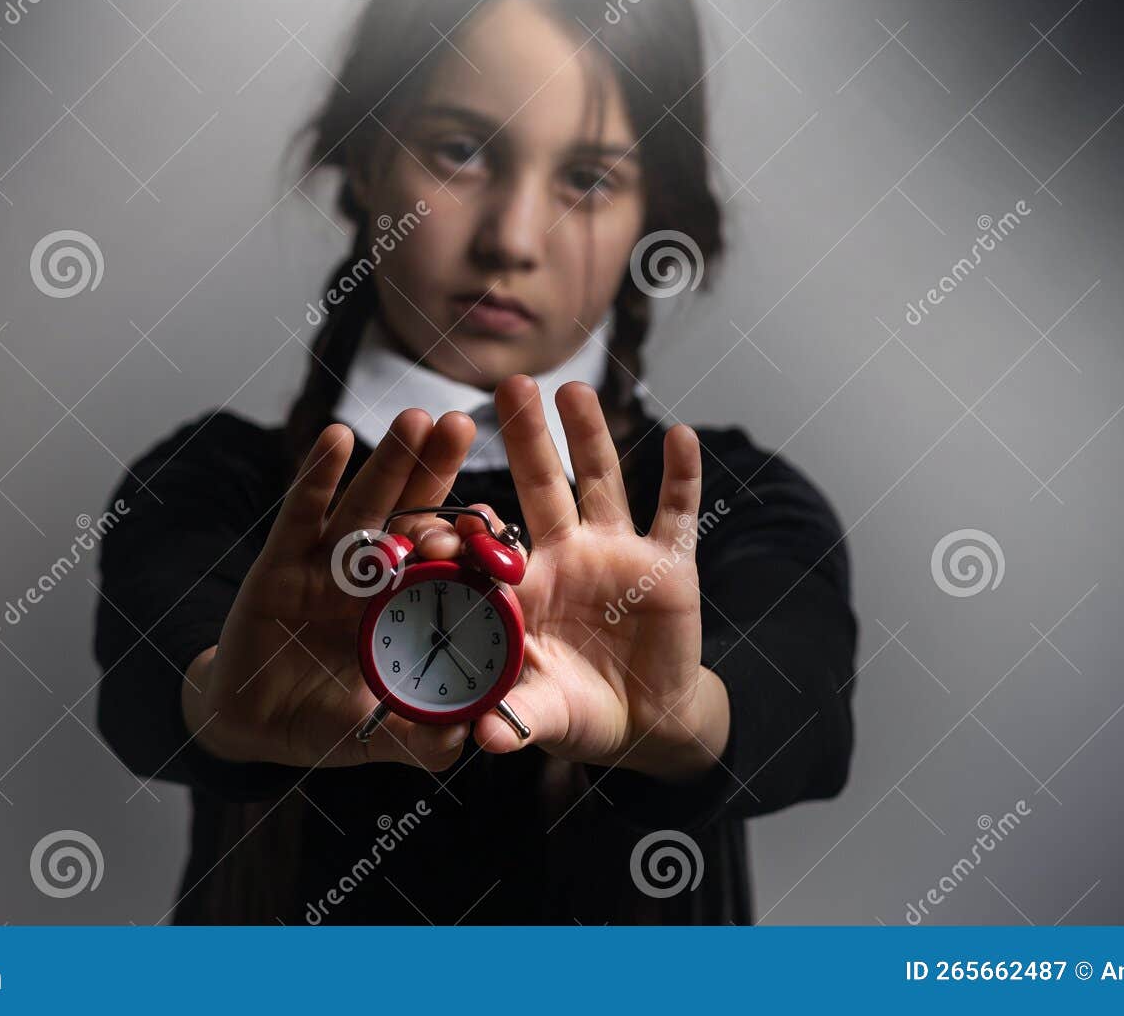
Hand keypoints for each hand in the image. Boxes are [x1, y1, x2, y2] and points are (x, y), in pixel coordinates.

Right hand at [182, 409, 478, 771]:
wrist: (251, 724)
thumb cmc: (325, 725)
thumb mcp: (377, 737)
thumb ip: (419, 739)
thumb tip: (466, 740)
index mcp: (408, 608)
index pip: (445, 563)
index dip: (468, 539)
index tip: (494, 518)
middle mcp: (375, 576)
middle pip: (411, 512)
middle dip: (434, 469)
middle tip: (460, 422)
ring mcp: (328, 563)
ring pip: (365, 504)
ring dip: (389, 460)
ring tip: (416, 417)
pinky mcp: (280, 561)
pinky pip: (302, 513)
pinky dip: (317, 476)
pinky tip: (338, 438)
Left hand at [464, 377, 729, 781]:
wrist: (643, 722)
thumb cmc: (575, 711)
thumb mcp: (542, 715)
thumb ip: (514, 719)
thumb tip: (481, 737)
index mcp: (523, 584)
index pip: (489, 539)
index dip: (466, 524)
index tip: (441, 508)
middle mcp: (566, 553)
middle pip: (541, 483)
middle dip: (524, 436)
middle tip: (507, 386)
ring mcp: (618, 552)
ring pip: (603, 481)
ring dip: (592, 435)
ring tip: (575, 388)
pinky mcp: (668, 562)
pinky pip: (676, 512)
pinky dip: (682, 476)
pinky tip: (679, 435)